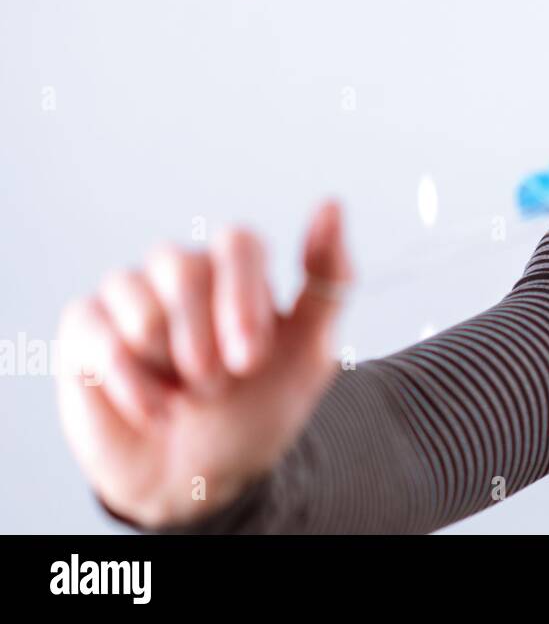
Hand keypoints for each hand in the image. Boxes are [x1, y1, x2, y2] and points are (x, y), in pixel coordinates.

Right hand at [55, 201, 351, 528]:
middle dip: (203, 343)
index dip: (241, 300)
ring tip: (185, 394)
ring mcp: (130, 294)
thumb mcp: (310, 352)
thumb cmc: (256, 408)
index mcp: (238, 267)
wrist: (202, 477)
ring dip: (167, 367)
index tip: (250, 360)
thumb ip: (329, 280)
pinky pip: (97, 335)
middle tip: (216, 384)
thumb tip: (331, 204)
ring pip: (138, 304)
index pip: (238, 242)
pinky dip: (132, 385)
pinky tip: (154, 410)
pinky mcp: (85, 326)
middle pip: (182, 267)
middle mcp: (182, 269)